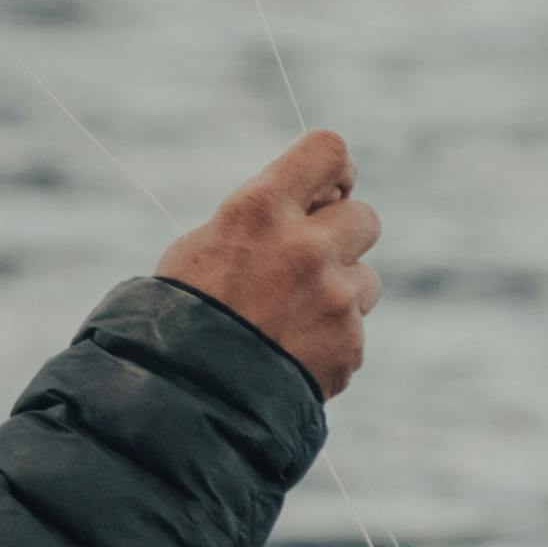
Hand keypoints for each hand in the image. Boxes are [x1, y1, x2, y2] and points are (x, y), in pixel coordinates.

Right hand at [157, 129, 379, 398]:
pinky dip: (328, 343)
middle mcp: (307, 246)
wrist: (182, 397)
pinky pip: (352, 332)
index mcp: (261, 208)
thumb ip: (264, 221)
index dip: (337, 168)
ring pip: (366, 281)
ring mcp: (334, 298)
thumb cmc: (182, 315)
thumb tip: (311, 207)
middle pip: (364, 218)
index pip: (328, 150)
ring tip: (289, 321)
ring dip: (338, 295)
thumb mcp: (205, 246)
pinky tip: (289, 356)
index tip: (332, 187)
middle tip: (307, 263)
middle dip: (342, 238)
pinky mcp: (348, 345)